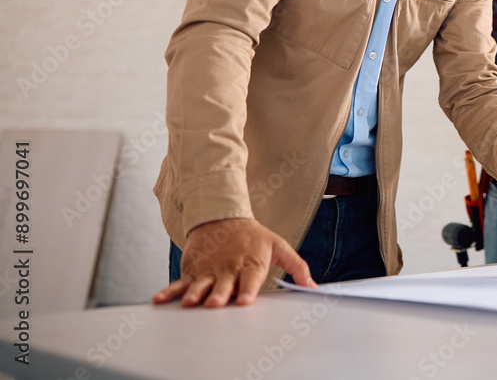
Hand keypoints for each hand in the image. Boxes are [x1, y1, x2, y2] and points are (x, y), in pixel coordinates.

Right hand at [152, 218, 315, 307]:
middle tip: (215, 304)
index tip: (245, 301)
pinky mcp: (192, 271)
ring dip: (194, 295)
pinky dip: (168, 292)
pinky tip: (159, 301)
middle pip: (223, 285)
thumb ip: (296, 267)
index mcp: (250, 265)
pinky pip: (179, 283)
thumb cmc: (252, 236)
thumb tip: (313, 286)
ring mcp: (208, 271)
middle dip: (219, 295)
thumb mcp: (278, 246)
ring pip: (200, 286)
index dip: (247, 291)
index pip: (250, 280)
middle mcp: (228, 270)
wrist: (222, 216)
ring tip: (188, 303)